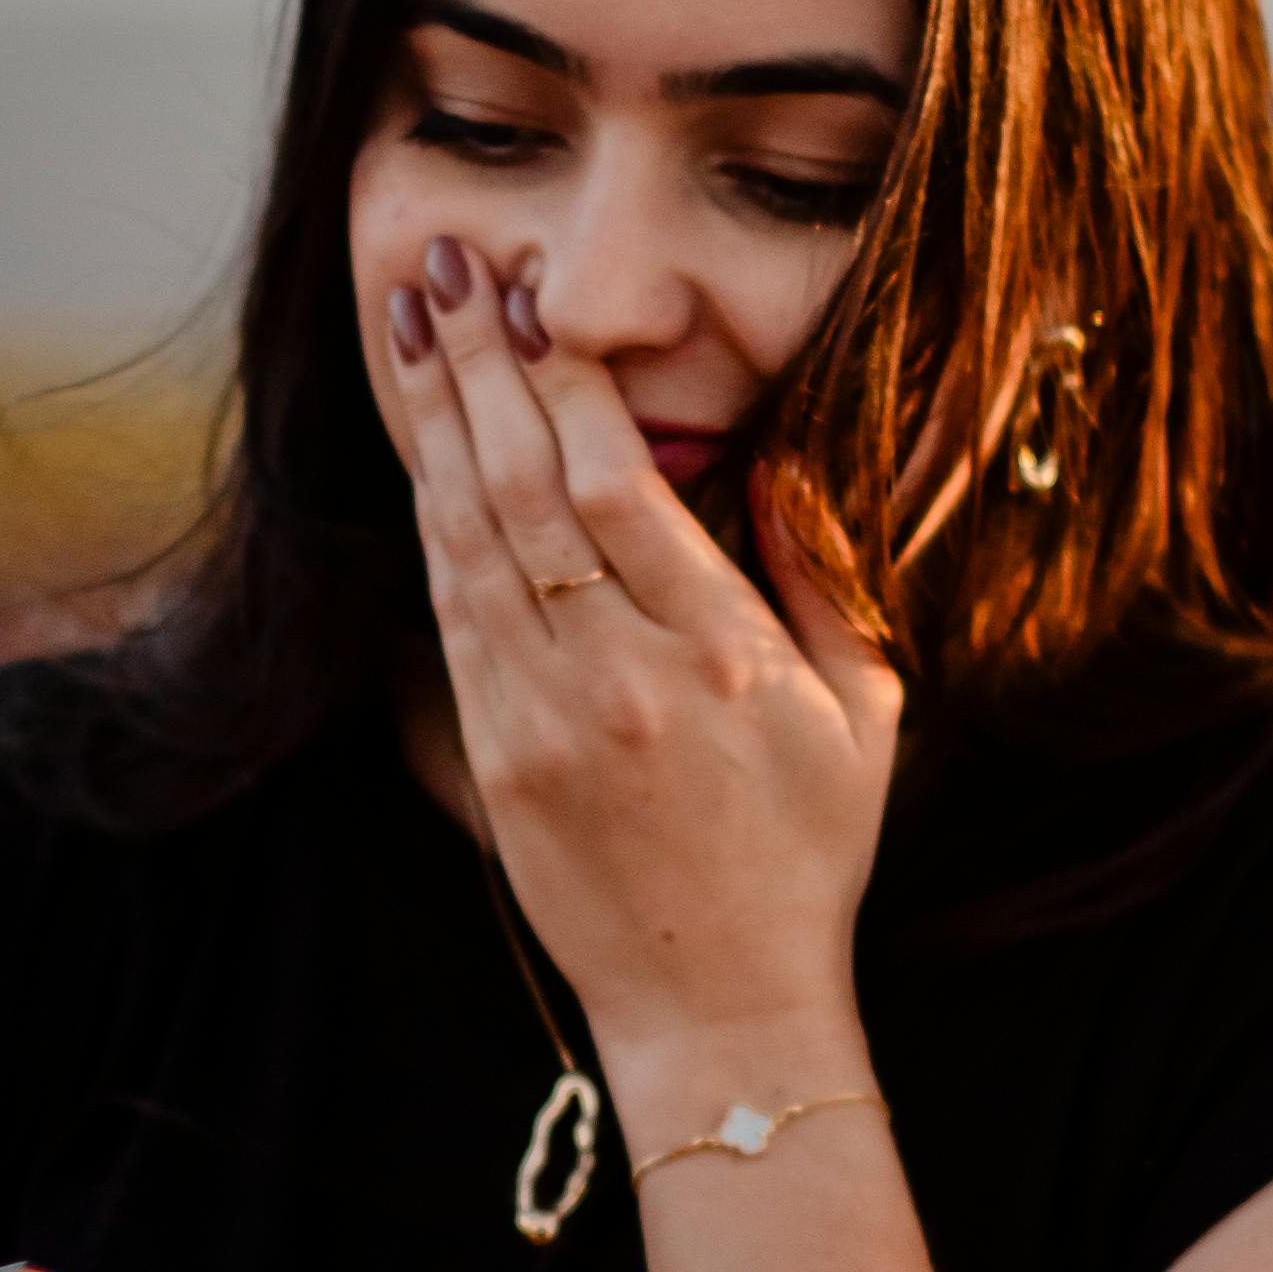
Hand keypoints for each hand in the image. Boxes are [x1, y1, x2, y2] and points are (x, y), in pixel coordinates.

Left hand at [383, 232, 899, 1139]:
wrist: (718, 1006)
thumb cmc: (806, 858)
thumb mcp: (864, 713)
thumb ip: (821, 582)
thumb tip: (779, 466)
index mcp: (719, 654)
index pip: (618, 482)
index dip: (567, 379)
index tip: (539, 299)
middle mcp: (619, 679)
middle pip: (524, 488)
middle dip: (477, 365)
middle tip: (445, 265)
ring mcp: (543, 721)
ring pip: (469, 540)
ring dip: (434, 424)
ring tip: (408, 323)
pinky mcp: (494, 760)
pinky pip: (452, 615)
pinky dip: (432, 522)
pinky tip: (423, 452)